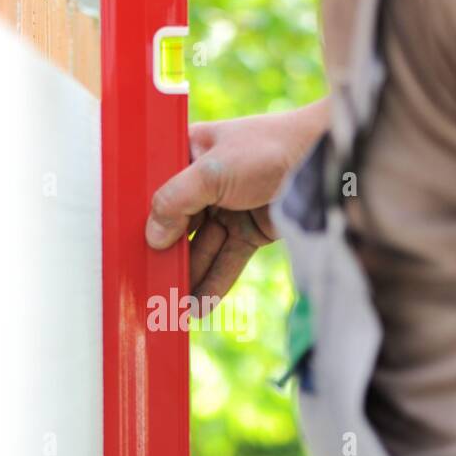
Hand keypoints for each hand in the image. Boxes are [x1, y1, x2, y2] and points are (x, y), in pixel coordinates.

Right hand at [145, 99, 329, 309]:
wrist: (323, 161)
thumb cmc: (267, 149)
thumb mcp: (212, 170)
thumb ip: (175, 200)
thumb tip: (151, 236)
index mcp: (191, 154)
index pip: (160, 191)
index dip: (147, 220)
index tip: (132, 249)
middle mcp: (207, 182)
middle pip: (179, 225)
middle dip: (168, 255)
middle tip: (151, 286)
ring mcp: (229, 208)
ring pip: (202, 248)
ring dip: (189, 275)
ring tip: (172, 306)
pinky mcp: (251, 231)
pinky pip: (227, 261)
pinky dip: (214, 282)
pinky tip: (199, 305)